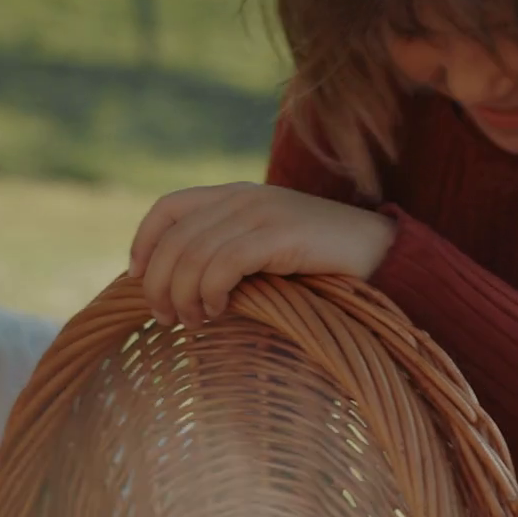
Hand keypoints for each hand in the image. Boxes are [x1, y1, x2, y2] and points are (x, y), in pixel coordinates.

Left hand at [127, 182, 396, 325]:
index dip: (143, 243)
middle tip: (166, 319)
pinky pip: (223, 265)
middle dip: (158, 284)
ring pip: (193, 256)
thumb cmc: (323, 262)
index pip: (167, 208)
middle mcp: (243, 197)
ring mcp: (262, 212)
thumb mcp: (268, 248)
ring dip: (183, 296)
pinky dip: (210, 292)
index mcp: (236, 194)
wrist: (380, 253)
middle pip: (174, 240)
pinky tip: (219, 311)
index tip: (137, 280)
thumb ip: (230, 251)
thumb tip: (178, 288)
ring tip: (193, 322)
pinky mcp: (279, 234)